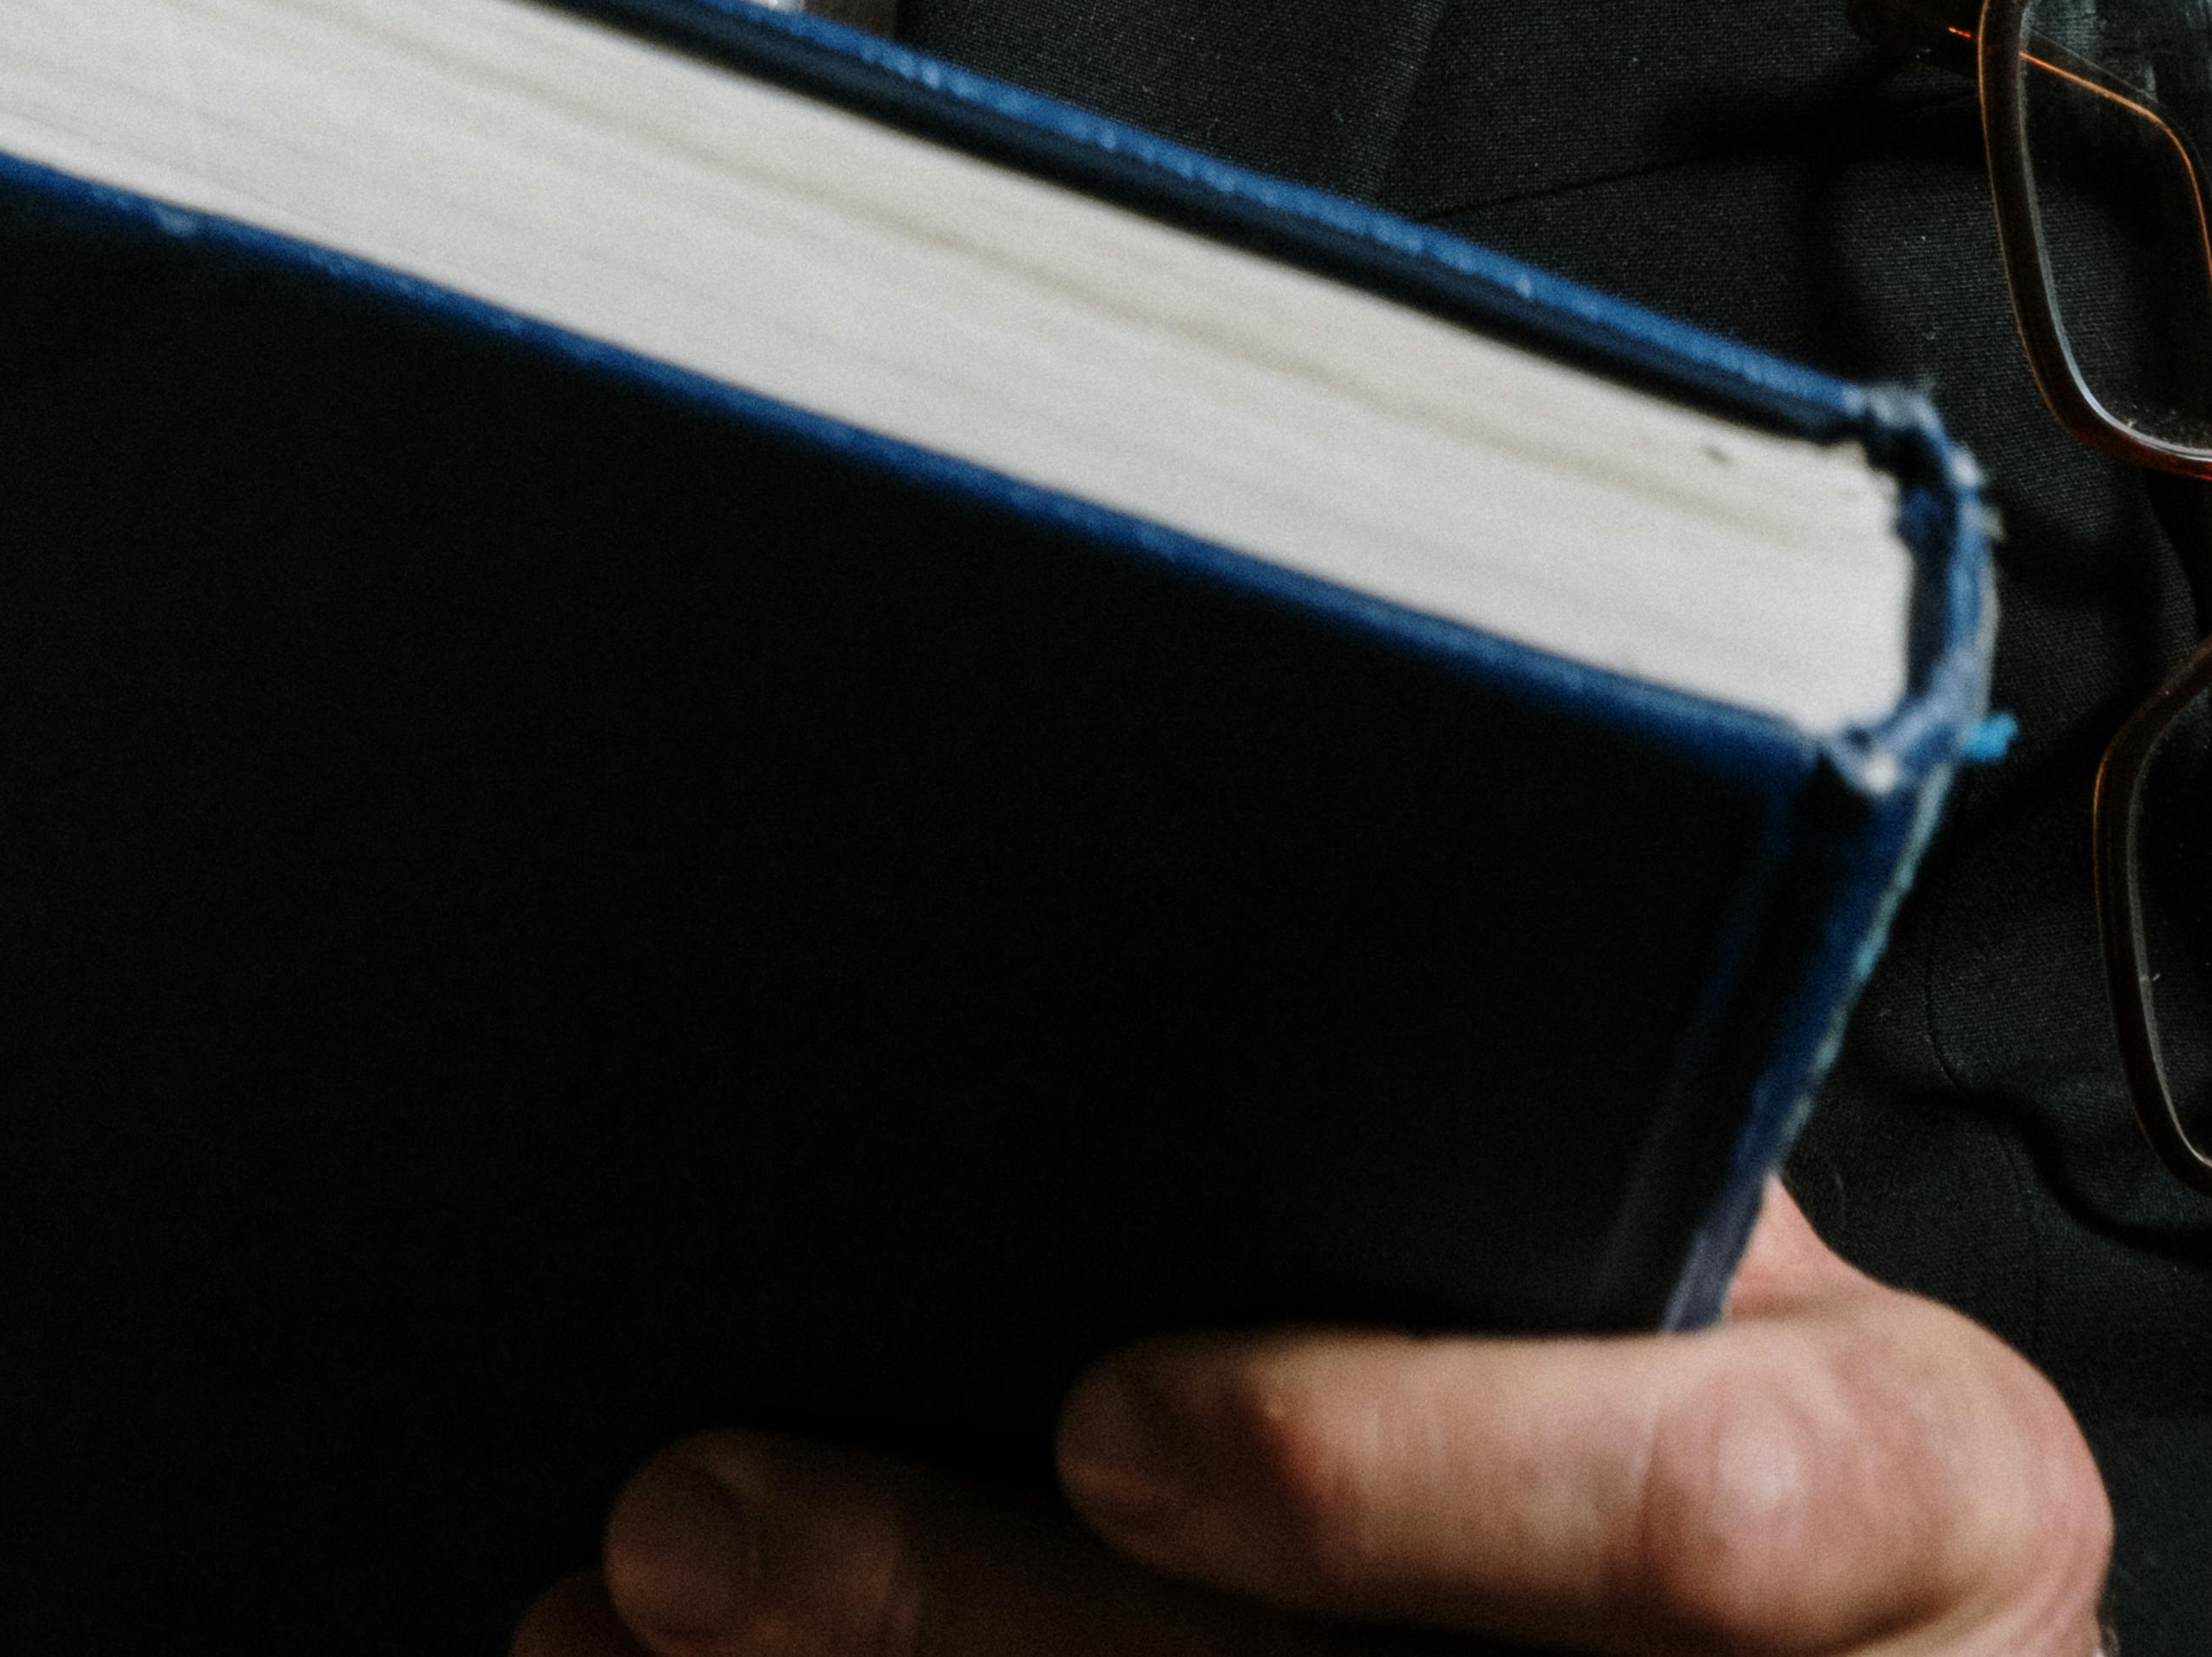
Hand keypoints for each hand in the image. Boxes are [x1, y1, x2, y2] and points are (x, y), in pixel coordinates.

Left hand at [516, 1190, 2110, 1655]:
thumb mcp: (1691, 1217)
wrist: (1776, 1565)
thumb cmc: (1699, 1318)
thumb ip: (1512, 1116)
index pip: (1721, 1508)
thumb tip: (1131, 938)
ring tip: (615, 1597)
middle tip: (688, 1517)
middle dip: (980, 1615)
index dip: (1406, 1475)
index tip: (1111, 1416)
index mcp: (1912, 1479)